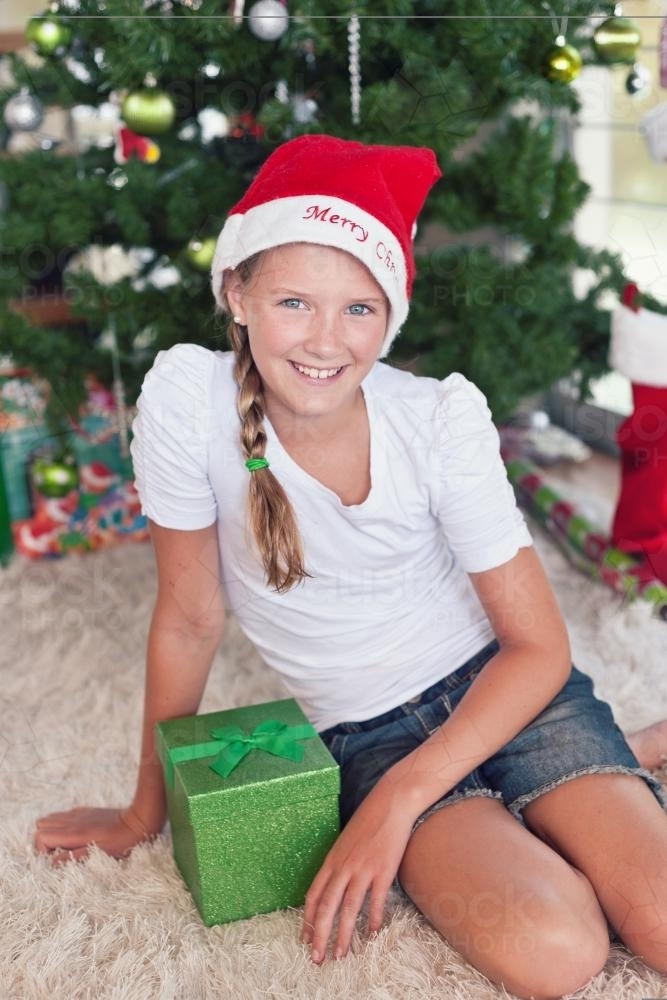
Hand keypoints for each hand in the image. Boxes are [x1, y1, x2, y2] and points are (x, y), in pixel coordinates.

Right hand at [33, 805, 157, 864]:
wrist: (140, 819)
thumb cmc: (122, 841)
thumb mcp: (99, 854)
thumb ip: (73, 857)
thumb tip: (52, 862)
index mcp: (74, 832)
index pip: (40, 836)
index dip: (41, 850)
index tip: (53, 859)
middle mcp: (73, 820)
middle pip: (41, 825)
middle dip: (44, 841)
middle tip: (58, 852)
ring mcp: (79, 813)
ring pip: (51, 818)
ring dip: (52, 832)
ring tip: (66, 845)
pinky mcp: (87, 811)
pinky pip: (65, 815)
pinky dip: (63, 825)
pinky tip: (77, 835)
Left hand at [301, 781, 414, 962]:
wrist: (390, 803)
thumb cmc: (368, 821)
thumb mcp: (345, 842)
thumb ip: (338, 864)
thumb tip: (333, 885)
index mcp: (332, 860)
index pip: (314, 895)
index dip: (308, 919)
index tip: (306, 939)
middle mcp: (344, 867)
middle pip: (326, 906)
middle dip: (319, 935)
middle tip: (316, 958)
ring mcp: (363, 869)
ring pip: (348, 908)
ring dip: (343, 934)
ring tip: (341, 954)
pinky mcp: (383, 870)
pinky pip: (376, 900)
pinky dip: (373, 919)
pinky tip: (371, 933)